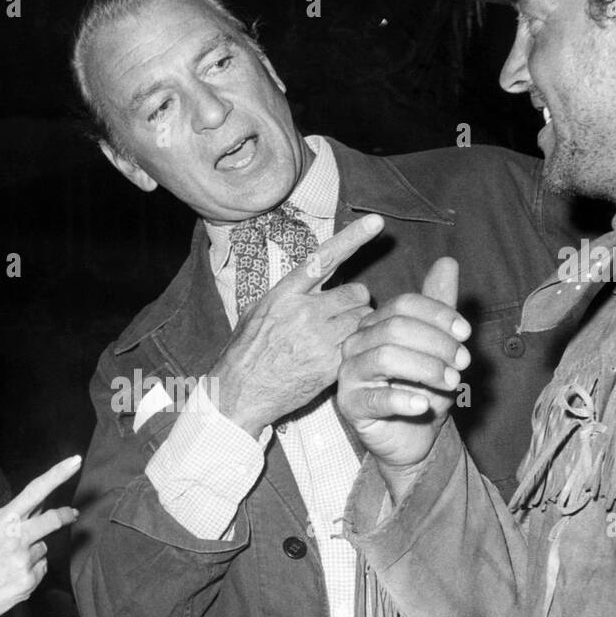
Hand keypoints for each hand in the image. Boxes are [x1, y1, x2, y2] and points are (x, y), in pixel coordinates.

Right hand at [0, 455, 80, 616]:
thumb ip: (8, 523)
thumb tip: (36, 512)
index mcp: (1, 521)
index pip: (35, 491)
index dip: (58, 475)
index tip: (75, 461)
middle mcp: (15, 539)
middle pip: (53, 520)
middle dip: (65, 515)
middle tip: (73, 513)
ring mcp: (23, 561)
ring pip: (43, 549)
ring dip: (33, 552)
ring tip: (6, 563)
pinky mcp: (28, 582)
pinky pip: (40, 570)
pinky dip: (30, 571)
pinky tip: (8, 578)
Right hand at [211, 214, 383, 435]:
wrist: (240, 394)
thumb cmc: (247, 351)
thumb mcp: (257, 311)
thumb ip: (289, 293)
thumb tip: (315, 276)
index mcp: (284, 294)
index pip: (324, 259)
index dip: (353, 238)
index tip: (376, 222)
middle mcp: (304, 312)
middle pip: (357, 293)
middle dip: (356, 304)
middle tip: (343, 317)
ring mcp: (319, 339)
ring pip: (362, 320)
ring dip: (357, 327)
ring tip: (337, 339)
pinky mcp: (330, 364)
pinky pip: (358, 346)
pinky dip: (354, 350)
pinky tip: (336, 358)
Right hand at [337, 258, 469, 496]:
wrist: (412, 437)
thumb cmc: (422, 388)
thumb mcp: (438, 346)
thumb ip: (439, 306)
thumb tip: (447, 261)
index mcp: (375, 324)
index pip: (403, 305)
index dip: (437, 314)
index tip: (466, 333)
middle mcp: (356, 343)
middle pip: (394, 328)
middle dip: (436, 343)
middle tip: (463, 363)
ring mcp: (349, 374)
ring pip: (385, 358)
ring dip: (426, 368)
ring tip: (452, 383)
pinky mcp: (350, 405)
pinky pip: (376, 398)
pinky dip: (404, 400)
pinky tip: (424, 405)